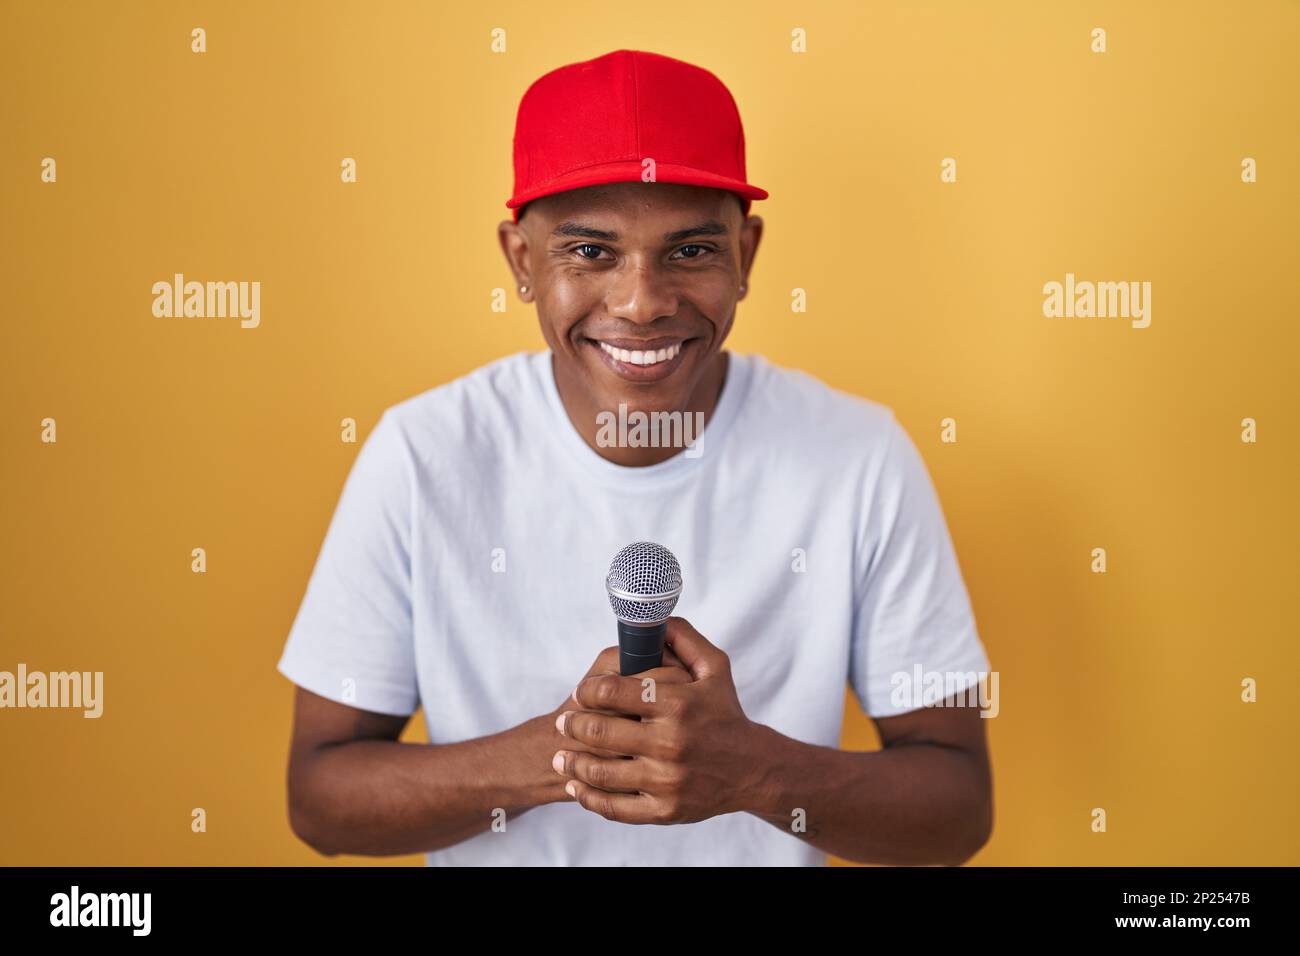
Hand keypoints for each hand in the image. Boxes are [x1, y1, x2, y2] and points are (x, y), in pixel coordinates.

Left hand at [551, 617, 765, 824]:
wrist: (753, 769)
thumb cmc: (726, 713)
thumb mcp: (715, 667)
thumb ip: (683, 638)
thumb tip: (652, 619)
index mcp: (678, 704)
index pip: (613, 692)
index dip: (587, 690)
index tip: (580, 692)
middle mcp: (670, 742)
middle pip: (600, 731)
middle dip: (572, 724)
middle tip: (562, 721)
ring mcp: (666, 780)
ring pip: (601, 772)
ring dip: (572, 762)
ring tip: (560, 755)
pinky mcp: (664, 810)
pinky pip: (614, 807)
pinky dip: (588, 798)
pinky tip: (577, 786)